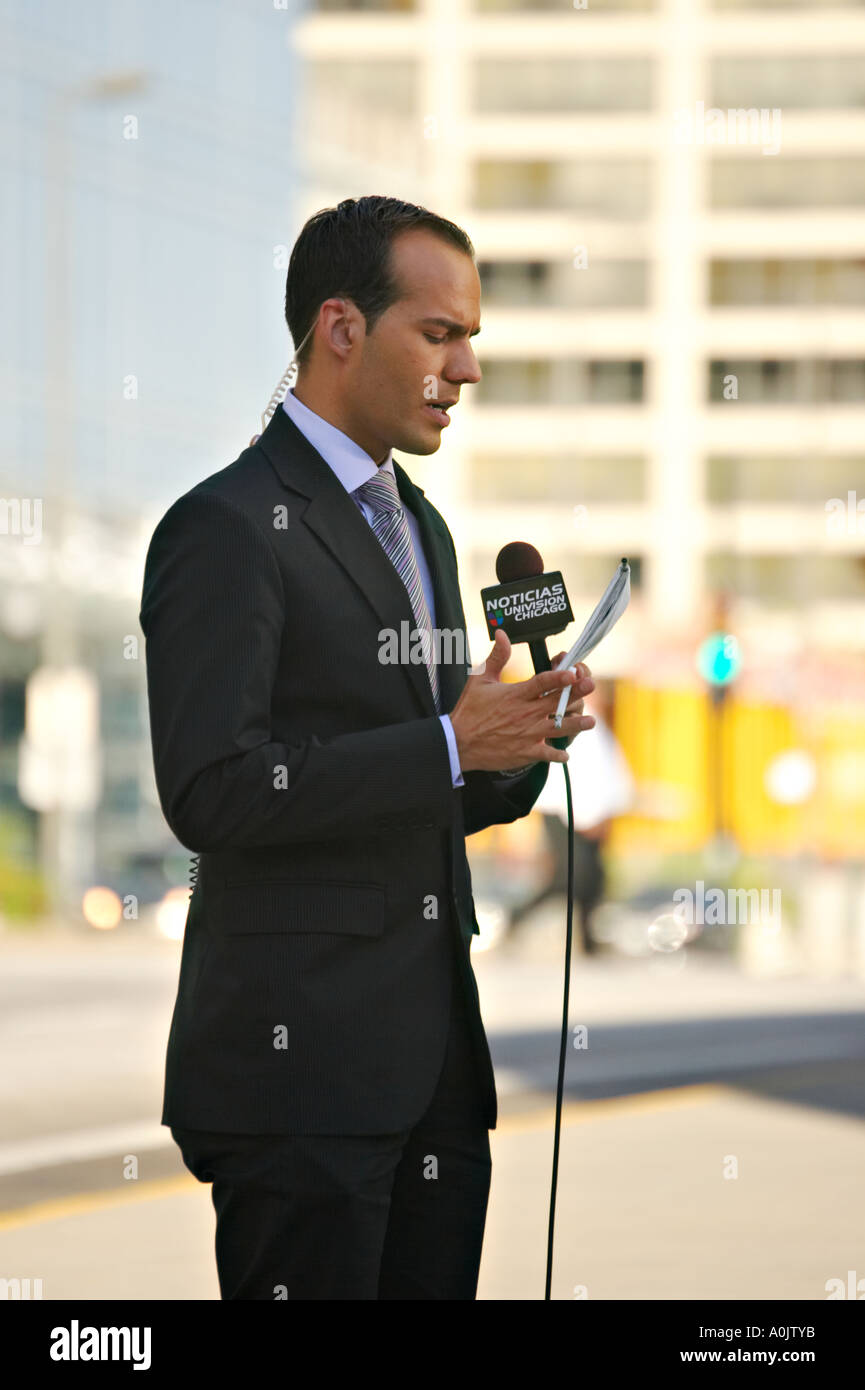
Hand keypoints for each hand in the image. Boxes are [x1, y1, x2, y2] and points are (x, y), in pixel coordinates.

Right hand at [449, 630, 594, 771]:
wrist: (457, 743)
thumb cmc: (469, 710)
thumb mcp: (479, 680)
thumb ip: (497, 657)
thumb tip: (502, 633)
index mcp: (515, 695)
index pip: (542, 682)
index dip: (560, 676)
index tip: (574, 671)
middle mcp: (525, 714)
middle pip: (557, 701)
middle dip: (576, 693)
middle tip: (591, 685)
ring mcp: (527, 734)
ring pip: (559, 728)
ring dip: (577, 724)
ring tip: (591, 721)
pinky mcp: (525, 752)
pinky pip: (547, 755)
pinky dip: (558, 755)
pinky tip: (566, 754)